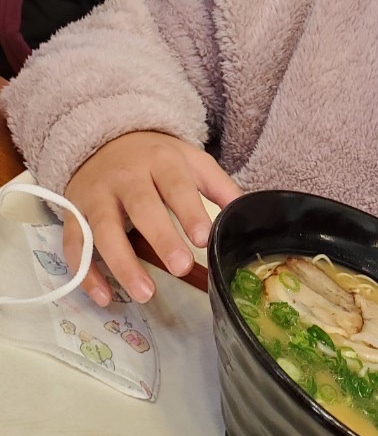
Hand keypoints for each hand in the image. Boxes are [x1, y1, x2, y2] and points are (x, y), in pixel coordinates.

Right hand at [63, 132, 242, 305]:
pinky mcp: (74, 214)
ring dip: (122, 264)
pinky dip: (86, 273)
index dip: (189, 211)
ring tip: (145, 294)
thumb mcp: (190, 161)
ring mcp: (96, 196)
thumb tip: (245, 211)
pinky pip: (76, 246)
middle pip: (141, 208)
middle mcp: (125, 177)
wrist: (102, 139)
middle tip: (181, 267)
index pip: (176, 185)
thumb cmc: (155, 159)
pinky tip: (104, 296)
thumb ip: (218, 185)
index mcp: (159, 161)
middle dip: (161, 238)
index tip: (204, 239)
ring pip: (104, 231)